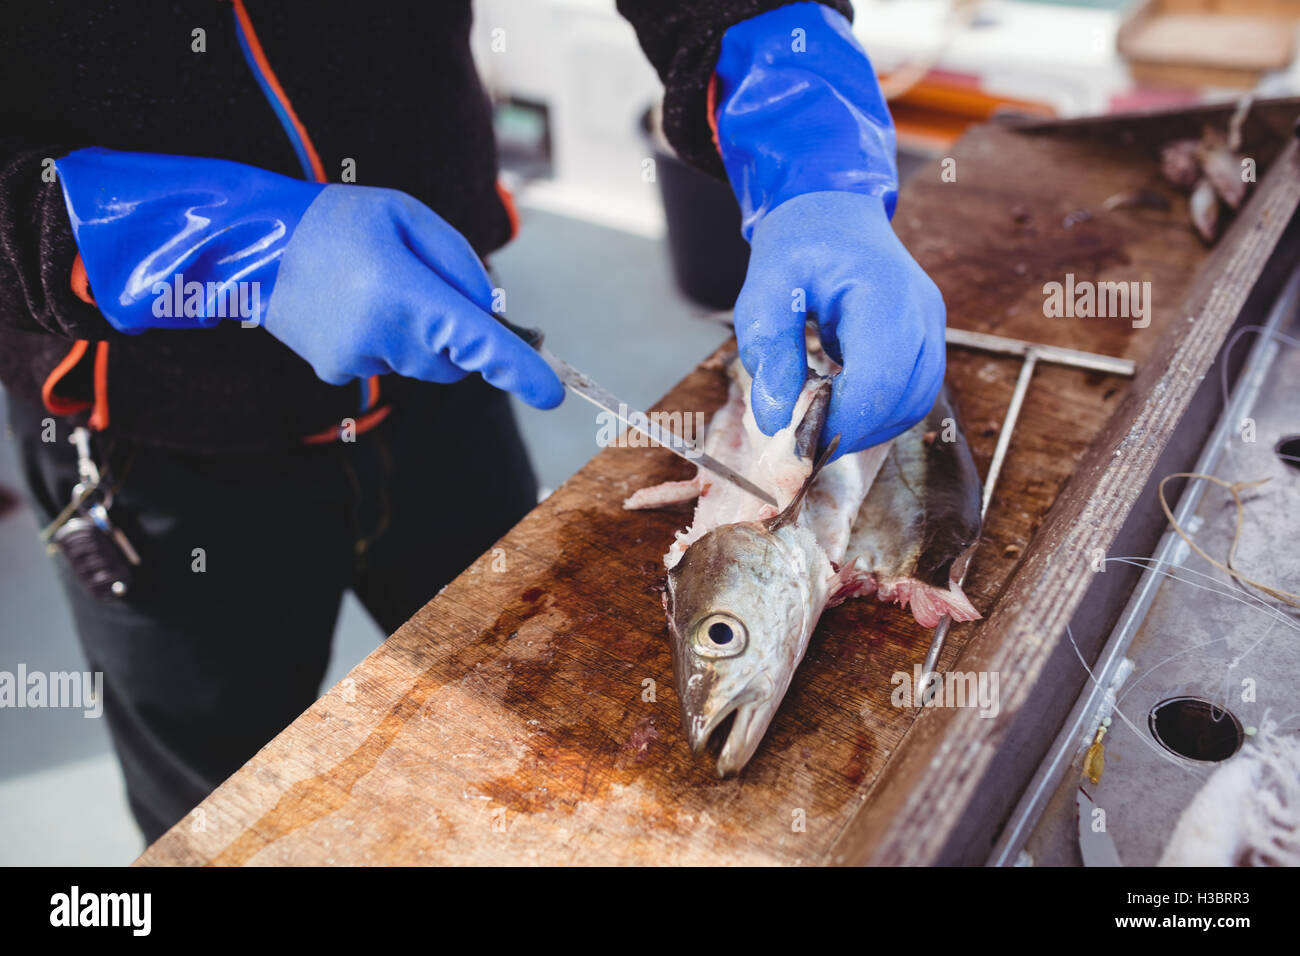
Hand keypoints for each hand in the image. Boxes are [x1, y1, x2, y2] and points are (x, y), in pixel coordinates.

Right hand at [54, 148, 562, 408]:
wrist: (255, 242)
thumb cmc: (339, 220)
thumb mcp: (409, 216)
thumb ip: (460, 265)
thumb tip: (490, 314)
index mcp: (408, 296)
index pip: (481, 344)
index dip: (521, 371)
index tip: (553, 394)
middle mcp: (386, 337)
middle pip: (454, 361)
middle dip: (455, 336)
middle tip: (423, 287)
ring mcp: (359, 360)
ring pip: (421, 364)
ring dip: (417, 335)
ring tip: (375, 288)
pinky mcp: (337, 371)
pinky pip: (386, 364)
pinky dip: (385, 341)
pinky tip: (353, 307)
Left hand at [735, 192, 944, 454]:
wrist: (833, 210)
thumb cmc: (799, 245)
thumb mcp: (765, 290)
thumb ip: (770, 351)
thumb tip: (774, 419)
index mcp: (885, 294)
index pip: (879, 381)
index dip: (841, 422)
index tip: (795, 438)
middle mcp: (922, 312)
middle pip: (903, 400)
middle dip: (852, 430)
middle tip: (802, 437)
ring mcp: (933, 326)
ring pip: (914, 404)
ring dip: (868, 427)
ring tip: (818, 419)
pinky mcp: (929, 338)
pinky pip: (914, 392)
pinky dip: (879, 412)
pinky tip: (841, 404)